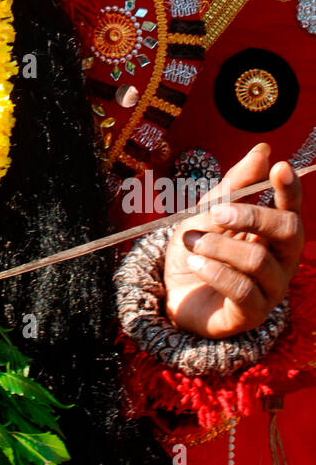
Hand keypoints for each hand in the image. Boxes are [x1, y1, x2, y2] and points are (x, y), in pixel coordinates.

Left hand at [164, 142, 303, 337]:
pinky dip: (214, 270)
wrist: (172, 292)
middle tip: (217, 212)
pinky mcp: (252, 314)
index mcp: (274, 233)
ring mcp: (271, 289)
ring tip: (191, 241)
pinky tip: (195, 263)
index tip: (278, 167)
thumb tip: (263, 150)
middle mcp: (282, 260)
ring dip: (218, 245)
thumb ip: (234, 186)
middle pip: (287, 231)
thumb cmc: (199, 249)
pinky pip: (242, 289)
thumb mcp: (208, 212)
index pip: (292, 208)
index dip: (289, 188)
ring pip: (258, 259)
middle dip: (251, 215)